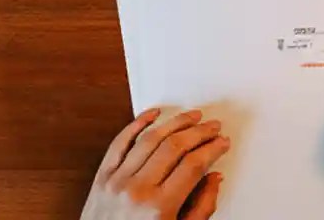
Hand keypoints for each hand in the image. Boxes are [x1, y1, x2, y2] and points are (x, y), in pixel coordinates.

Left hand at [81, 108, 230, 219]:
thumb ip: (201, 208)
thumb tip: (213, 179)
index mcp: (159, 208)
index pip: (193, 165)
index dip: (212, 149)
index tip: (221, 143)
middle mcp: (137, 190)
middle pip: (175, 147)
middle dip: (199, 132)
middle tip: (212, 127)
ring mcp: (117, 181)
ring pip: (150, 139)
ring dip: (174, 122)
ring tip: (191, 117)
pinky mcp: (102, 176)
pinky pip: (120, 142)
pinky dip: (137, 124)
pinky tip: (153, 115)